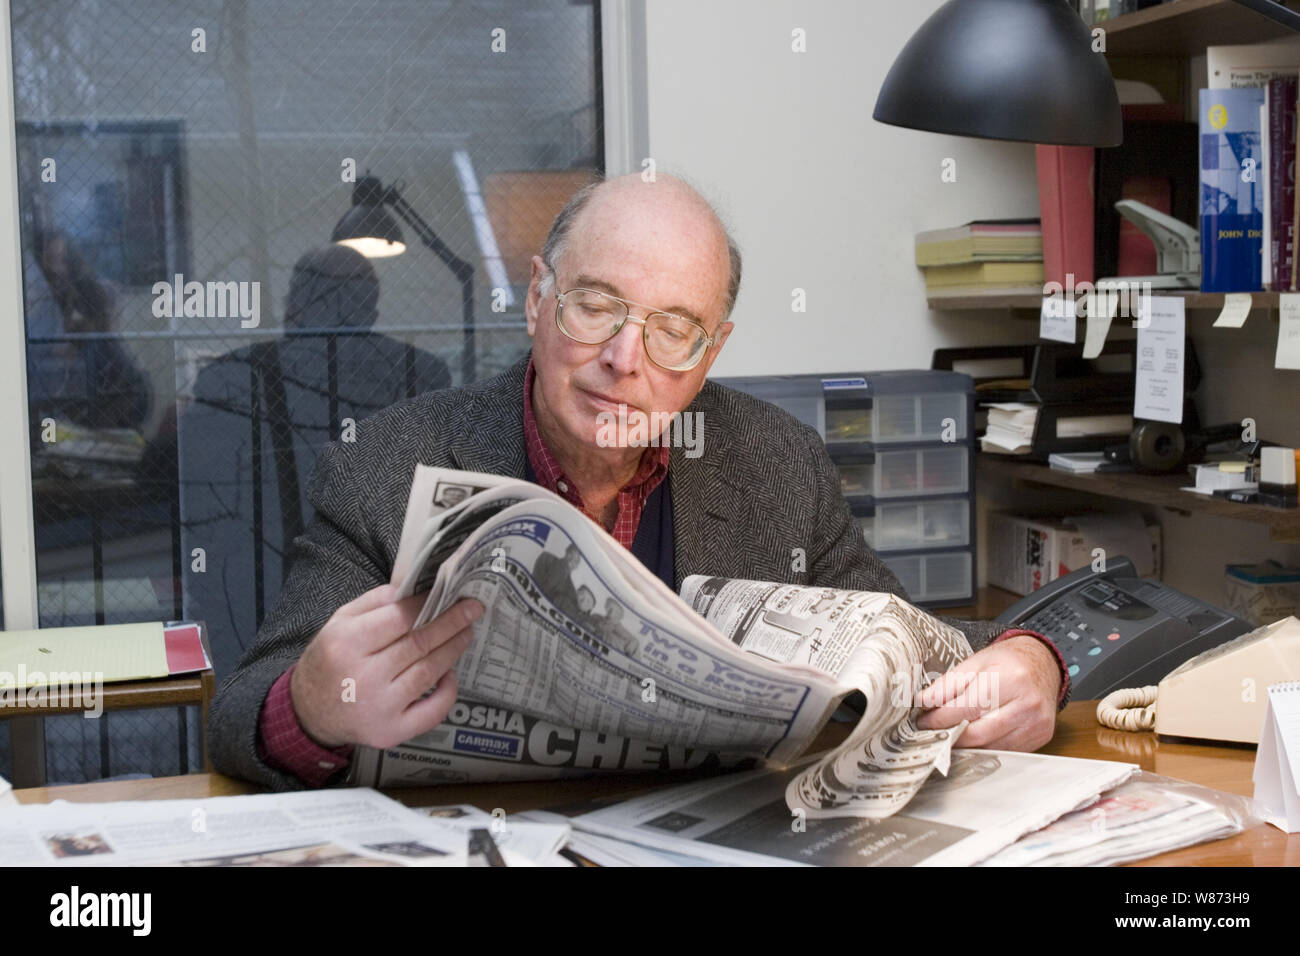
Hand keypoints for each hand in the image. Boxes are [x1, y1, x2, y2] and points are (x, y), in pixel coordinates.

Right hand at [290, 583, 482, 749]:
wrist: (309, 712)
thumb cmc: (331, 660)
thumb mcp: (340, 621)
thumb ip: (375, 602)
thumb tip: (415, 590)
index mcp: (346, 644)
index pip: (400, 618)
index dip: (428, 604)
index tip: (447, 594)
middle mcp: (363, 677)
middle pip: (419, 644)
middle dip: (452, 622)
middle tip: (472, 609)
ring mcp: (379, 708)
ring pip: (429, 672)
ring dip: (454, 649)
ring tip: (466, 632)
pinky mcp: (391, 733)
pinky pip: (432, 711)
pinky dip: (448, 691)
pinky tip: (450, 672)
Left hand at [915, 635, 1060, 751]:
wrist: (1044, 664)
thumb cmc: (1008, 661)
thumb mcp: (975, 663)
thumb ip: (948, 684)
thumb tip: (924, 702)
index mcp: (1009, 680)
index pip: (966, 708)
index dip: (940, 718)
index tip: (923, 721)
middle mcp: (1027, 704)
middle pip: (978, 733)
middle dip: (949, 735)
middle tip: (931, 733)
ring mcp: (1036, 724)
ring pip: (990, 747)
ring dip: (965, 745)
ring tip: (948, 736)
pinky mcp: (1041, 737)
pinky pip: (1005, 750)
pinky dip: (984, 747)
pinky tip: (972, 739)